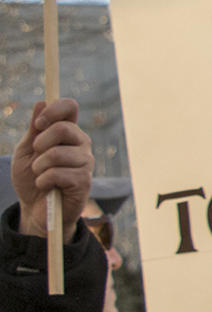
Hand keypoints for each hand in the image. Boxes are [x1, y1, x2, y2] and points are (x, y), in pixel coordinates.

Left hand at [11, 100, 92, 239]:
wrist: (35, 208)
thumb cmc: (31, 177)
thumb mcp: (26, 151)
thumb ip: (34, 130)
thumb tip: (42, 103)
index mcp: (67, 132)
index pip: (69, 107)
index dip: (54, 110)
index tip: (38, 124)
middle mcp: (81, 144)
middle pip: (63, 128)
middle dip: (40, 144)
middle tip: (36, 158)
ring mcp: (85, 162)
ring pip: (57, 154)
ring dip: (39, 167)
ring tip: (40, 175)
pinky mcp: (84, 181)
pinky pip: (58, 174)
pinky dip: (43, 181)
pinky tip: (47, 187)